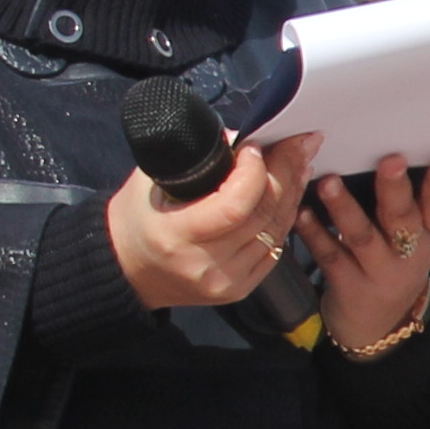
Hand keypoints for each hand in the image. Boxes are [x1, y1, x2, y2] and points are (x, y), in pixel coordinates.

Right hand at [106, 132, 315, 310]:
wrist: (127, 271)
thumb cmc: (135, 219)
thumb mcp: (150, 181)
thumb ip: (195, 160)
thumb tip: (241, 139)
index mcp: (176, 236)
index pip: (234, 205)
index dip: (254, 172)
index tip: (257, 146)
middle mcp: (205, 264)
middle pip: (262, 214)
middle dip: (286, 172)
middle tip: (302, 143)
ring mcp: (227, 281)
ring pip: (276, 231)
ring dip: (293, 193)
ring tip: (302, 162)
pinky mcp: (241, 288)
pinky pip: (275, 249)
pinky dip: (286, 218)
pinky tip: (292, 194)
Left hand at [305, 154, 429, 351]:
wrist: (378, 328)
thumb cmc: (390, 267)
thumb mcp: (410, 243)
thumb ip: (402, 208)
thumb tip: (384, 154)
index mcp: (426, 238)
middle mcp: (406, 255)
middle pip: (402, 219)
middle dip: (395, 189)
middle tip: (389, 161)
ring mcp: (377, 272)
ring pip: (361, 236)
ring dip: (345, 207)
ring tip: (329, 182)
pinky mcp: (348, 286)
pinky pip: (329, 255)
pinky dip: (314, 233)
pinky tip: (300, 213)